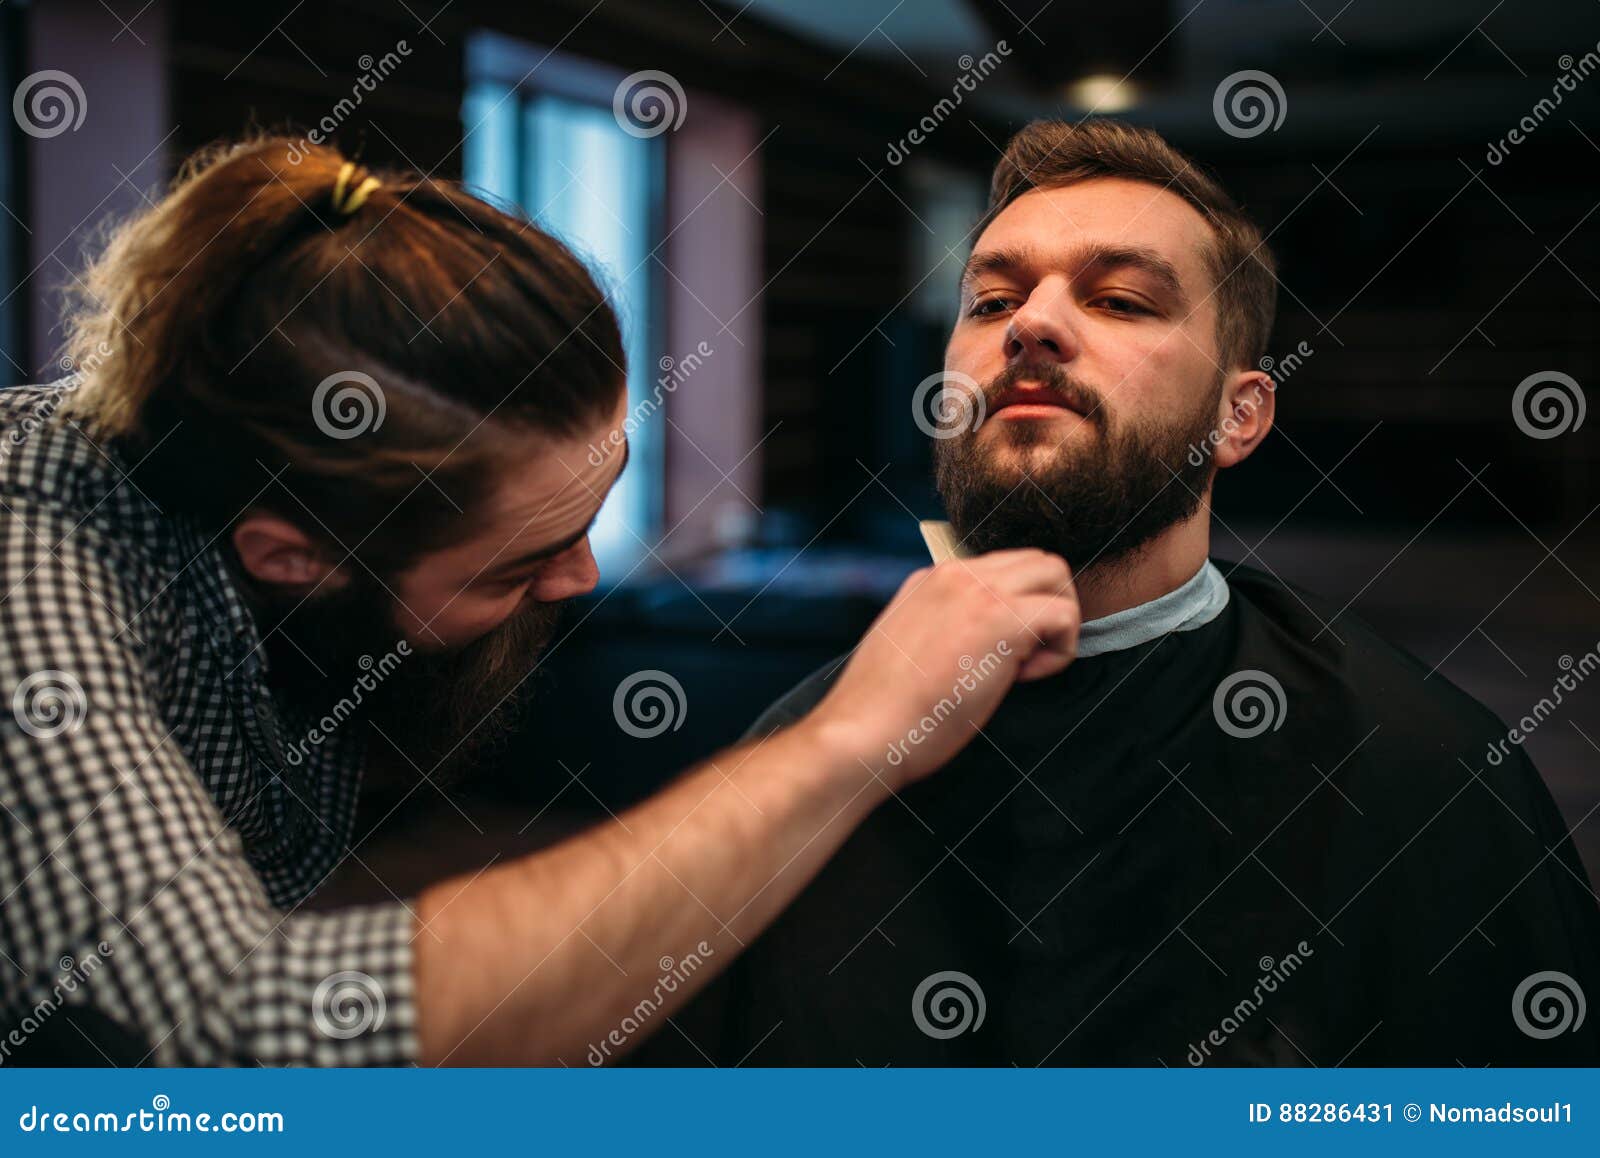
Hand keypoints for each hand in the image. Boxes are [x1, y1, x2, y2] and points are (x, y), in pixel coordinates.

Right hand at [799, 548, 1078, 789]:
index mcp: (932, 580)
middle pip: (1035, 561)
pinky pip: (1064, 614)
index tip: (992, 656)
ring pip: (1055, 573)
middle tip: (1021, 658)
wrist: (864, 729)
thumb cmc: (883, 708)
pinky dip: (1059, 651)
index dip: (1013, 610)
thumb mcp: (907, 648)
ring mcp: (979, 592)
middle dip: (1044, 606)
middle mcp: (956, 575)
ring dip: (1056, 620)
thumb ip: (941, 628)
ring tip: (1024, 666)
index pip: (1002, 569)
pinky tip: (1022, 678)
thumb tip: (982, 641)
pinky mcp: (1001, 618)